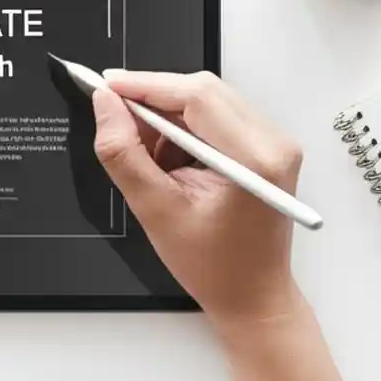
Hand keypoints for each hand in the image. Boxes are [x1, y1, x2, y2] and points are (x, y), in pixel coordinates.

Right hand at [91, 71, 344, 380]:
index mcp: (254, 159)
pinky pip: (218, 117)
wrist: (253, 296)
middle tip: (116, 119)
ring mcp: (275, 142)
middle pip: (203, 91)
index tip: (106, 84)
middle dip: (154, 100)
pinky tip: (173, 164)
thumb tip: (104, 104)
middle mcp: (274, 142)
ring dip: (170, 120)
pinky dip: (186, 131)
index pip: (196, 96)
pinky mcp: (267, 146)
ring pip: (208, 101)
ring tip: (152, 161)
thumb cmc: (215, 267)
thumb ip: (124, 153)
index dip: (145, 84)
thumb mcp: (155, 210)